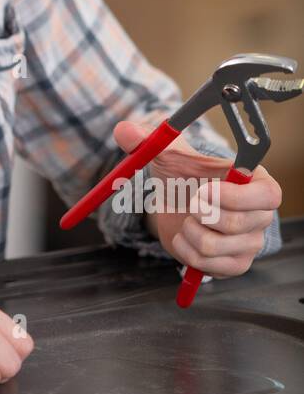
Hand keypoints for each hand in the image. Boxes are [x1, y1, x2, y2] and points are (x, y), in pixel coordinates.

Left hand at [113, 120, 281, 279]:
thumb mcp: (168, 155)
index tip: (202, 189)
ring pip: (215, 245)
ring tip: (187, 219)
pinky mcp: (236, 264)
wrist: (178, 205)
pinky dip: (186, 251)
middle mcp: (261, 215)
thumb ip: (149, 140)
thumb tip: (124, 129)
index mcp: (257, 182)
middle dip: (201, 213)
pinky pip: (208, 264)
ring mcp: (251, 242)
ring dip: (188, 231)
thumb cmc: (183, 176)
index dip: (237, 196)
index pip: (269, 195)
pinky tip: (186, 237)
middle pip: (238, 223)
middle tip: (189, 202)